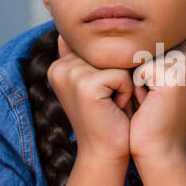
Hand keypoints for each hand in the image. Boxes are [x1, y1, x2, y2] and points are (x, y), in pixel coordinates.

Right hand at [47, 35, 135, 163]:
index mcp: (59, 65)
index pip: (99, 49)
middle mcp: (59, 67)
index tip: (101, 95)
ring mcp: (70, 75)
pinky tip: (114, 108)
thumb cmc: (106, 118)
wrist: (104, 151)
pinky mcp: (85, 85)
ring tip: (112, 103)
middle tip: (108, 101)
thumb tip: (72, 34)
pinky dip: (126, 91)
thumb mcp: (93, 84)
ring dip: (123, 83)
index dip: (110, 70)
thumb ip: (83, 58)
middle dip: (117, 75)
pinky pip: (122, 75)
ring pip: (116, 61)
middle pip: (107, 52)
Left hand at [129, 41, 185, 161]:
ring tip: (153, 101)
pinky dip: (138, 86)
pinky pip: (142, 69)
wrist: (158, 150)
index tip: (164, 94)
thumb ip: (170, 57)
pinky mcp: (176, 80)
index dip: (157, 69)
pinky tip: (149, 104)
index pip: (171, 46)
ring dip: (143, 79)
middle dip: (150, 73)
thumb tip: (153, 28)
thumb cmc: (157, 118)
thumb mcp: (169, 84)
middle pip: (161, 48)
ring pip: (151, 57)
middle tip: (157, 100)